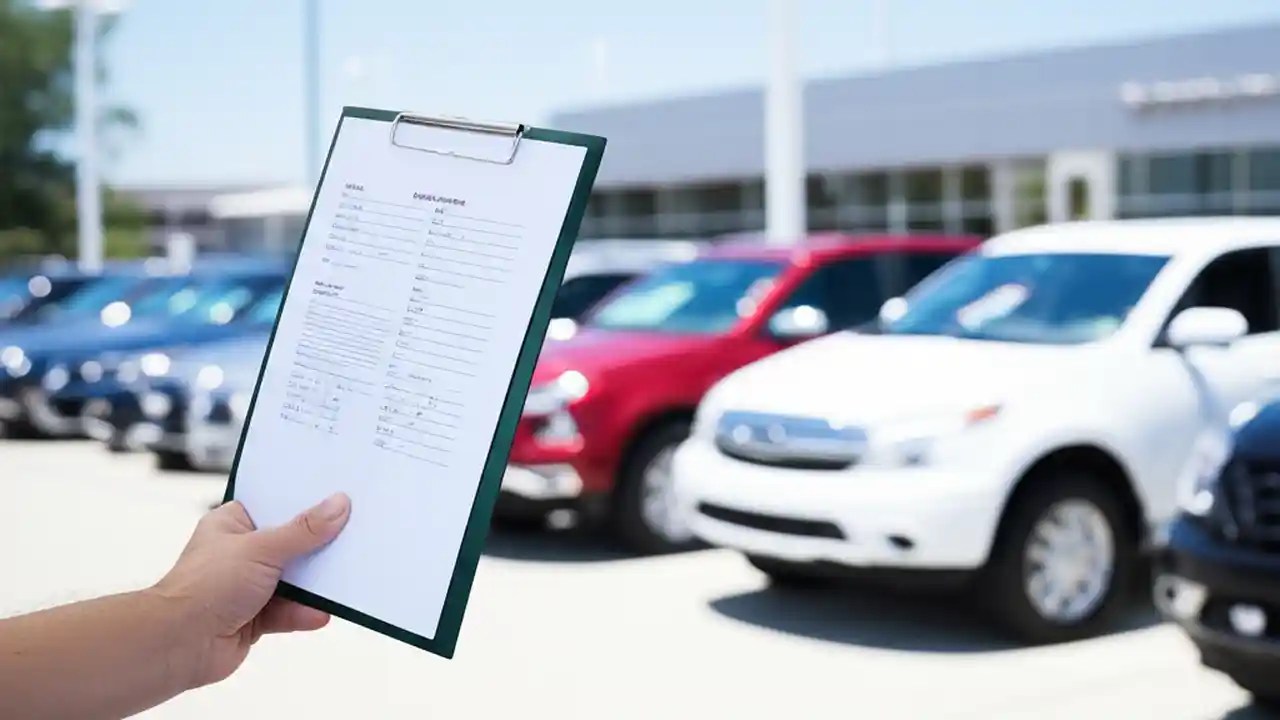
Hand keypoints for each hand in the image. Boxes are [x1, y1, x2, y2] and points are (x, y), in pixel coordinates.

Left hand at [150, 493, 350, 689]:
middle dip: (317, 548)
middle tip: (348, 540)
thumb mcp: (261, 548)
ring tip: (339, 581)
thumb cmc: (203, 587)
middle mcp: (240, 552)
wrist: (177, 644)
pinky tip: (320, 613)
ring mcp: (248, 586)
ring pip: (294, 580)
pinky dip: (304, 613)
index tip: (338, 499)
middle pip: (291, 544)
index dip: (306, 503)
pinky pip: (290, 611)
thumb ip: (304, 530)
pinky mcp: (255, 617)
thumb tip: (336, 506)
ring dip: (313, 585)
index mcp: (232, 524)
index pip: (276, 505)